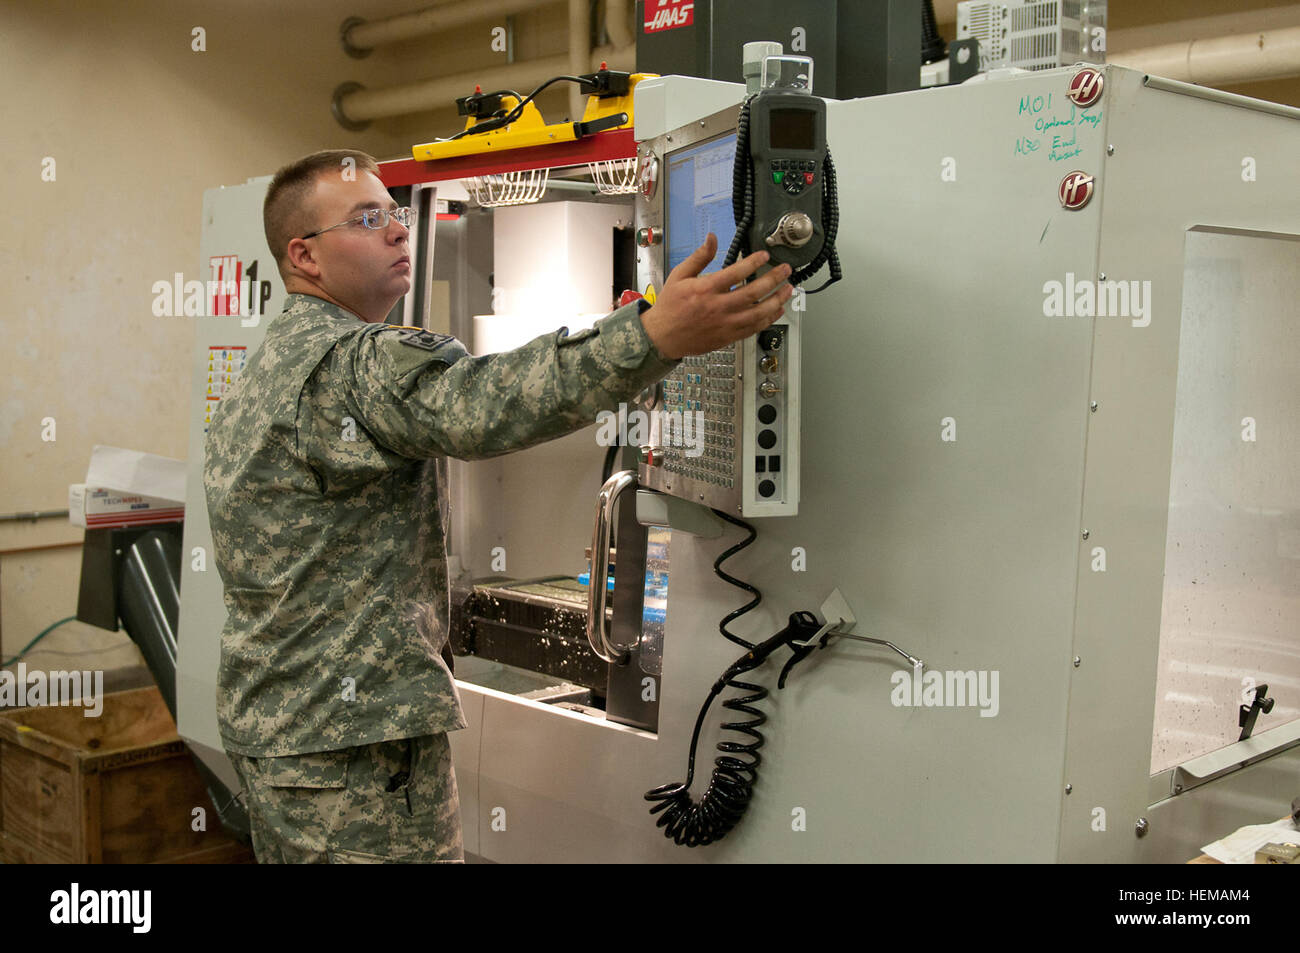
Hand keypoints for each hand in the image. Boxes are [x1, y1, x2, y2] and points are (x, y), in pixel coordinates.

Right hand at [639, 234, 793, 359]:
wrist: (662, 337)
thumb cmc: (670, 306)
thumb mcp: (679, 276)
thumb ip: (699, 257)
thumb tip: (712, 238)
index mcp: (705, 289)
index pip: (736, 272)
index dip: (753, 262)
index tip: (764, 255)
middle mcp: (718, 307)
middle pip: (753, 292)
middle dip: (773, 279)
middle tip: (786, 270)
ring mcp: (725, 324)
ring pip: (758, 313)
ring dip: (776, 300)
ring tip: (788, 290)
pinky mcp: (728, 336)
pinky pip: (753, 328)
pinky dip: (768, 319)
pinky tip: (776, 310)